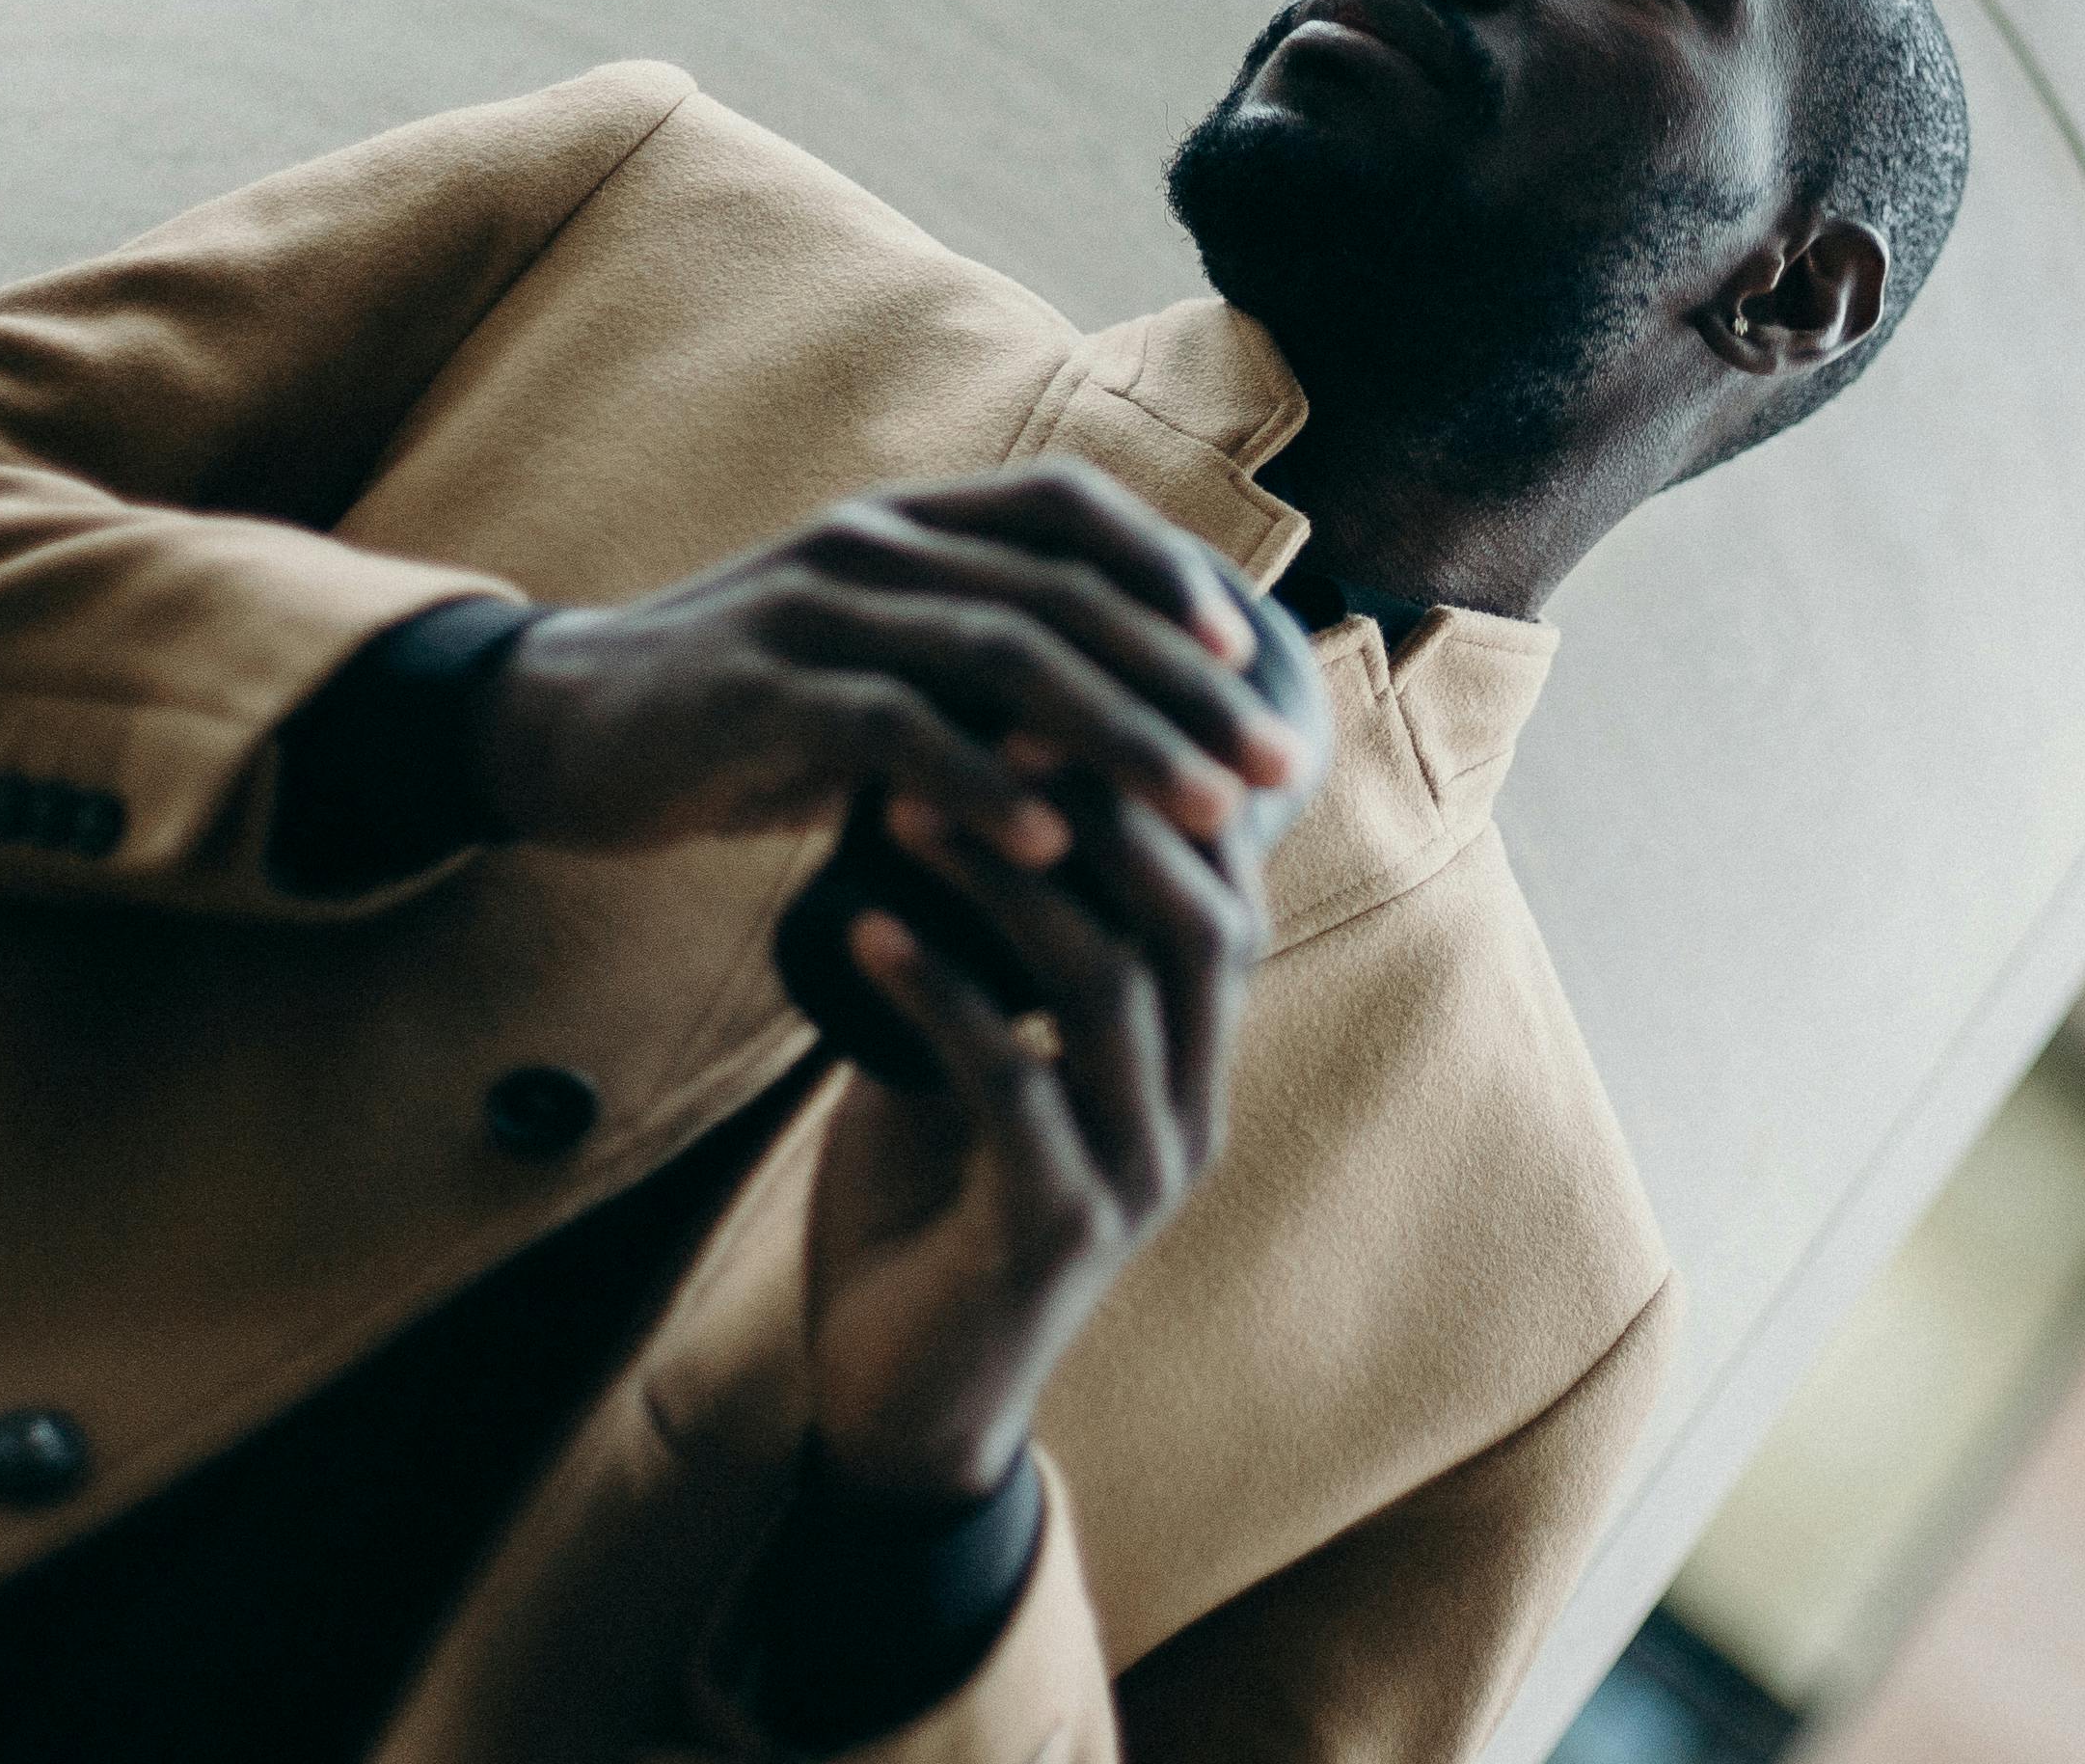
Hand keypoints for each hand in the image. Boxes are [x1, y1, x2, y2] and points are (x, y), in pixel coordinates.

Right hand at [481, 462, 1309, 859]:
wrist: (564, 734)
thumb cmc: (747, 716)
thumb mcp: (877, 672)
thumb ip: (982, 676)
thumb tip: (1136, 725)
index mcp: (909, 523)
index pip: (1071, 509)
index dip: (1170, 574)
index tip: (1255, 666)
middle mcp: (872, 542)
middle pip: (1065, 591)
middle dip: (1186, 683)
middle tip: (1274, 769)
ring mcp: (812, 607)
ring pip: (1003, 651)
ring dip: (1121, 737)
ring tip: (1204, 814)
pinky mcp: (758, 690)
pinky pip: (894, 727)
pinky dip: (983, 785)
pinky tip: (1051, 848)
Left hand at [799, 756, 1288, 1499]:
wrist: (894, 1401)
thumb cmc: (929, 1205)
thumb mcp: (971, 1052)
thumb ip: (990, 951)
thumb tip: (938, 784)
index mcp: (1190, 1056)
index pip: (1220, 882)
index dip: (1153, 780)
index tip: (1049, 683)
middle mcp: (1190, 1107)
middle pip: (1202, 918)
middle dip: (1106, 806)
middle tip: (996, 716)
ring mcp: (1138, 1173)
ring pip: (1112, 988)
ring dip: (1010, 881)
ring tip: (912, 803)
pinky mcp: (1059, 1233)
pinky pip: (1014, 1087)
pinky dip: (940, 994)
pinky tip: (864, 926)